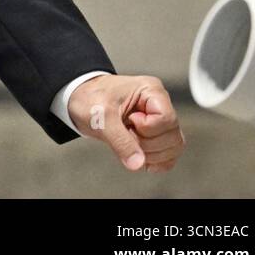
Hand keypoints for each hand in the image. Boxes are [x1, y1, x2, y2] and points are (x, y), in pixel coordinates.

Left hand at [68, 74, 185, 172]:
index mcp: (150, 91)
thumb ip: (119, 140)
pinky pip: (169, 155)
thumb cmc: (89, 99)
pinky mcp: (157, 135)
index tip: (128, 122)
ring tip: (129, 142)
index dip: (147, 129)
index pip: (166, 119)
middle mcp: (159, 104)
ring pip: (174, 147)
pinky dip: (157, 162)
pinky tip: (138, 157)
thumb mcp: (100, 117)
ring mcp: (160, 120)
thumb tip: (137, 163)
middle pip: (173, 136)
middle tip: (125, 134)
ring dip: (151, 154)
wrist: (79, 99)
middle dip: (147, 144)